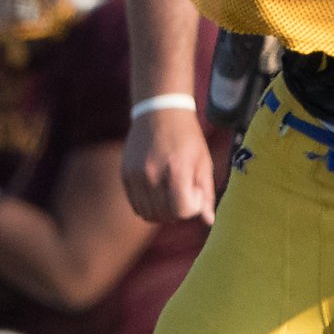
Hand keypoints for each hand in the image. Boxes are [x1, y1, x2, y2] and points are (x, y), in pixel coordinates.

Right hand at [122, 107, 215, 224]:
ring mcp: (135, 175)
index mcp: (176, 169)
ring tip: (171, 192)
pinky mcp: (125, 175)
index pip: (182, 209)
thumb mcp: (204, 162)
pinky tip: (159, 191)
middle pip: (166, 215)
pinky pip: (136, 205)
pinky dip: (149, 206)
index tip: (195, 191)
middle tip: (184, 191)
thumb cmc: (187, 138)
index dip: (193, 206)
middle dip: (179, 210)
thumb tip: (208, 221)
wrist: (160, 111)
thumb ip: (207, 193)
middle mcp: (152, 173)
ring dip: (163, 212)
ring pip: (149, 214)